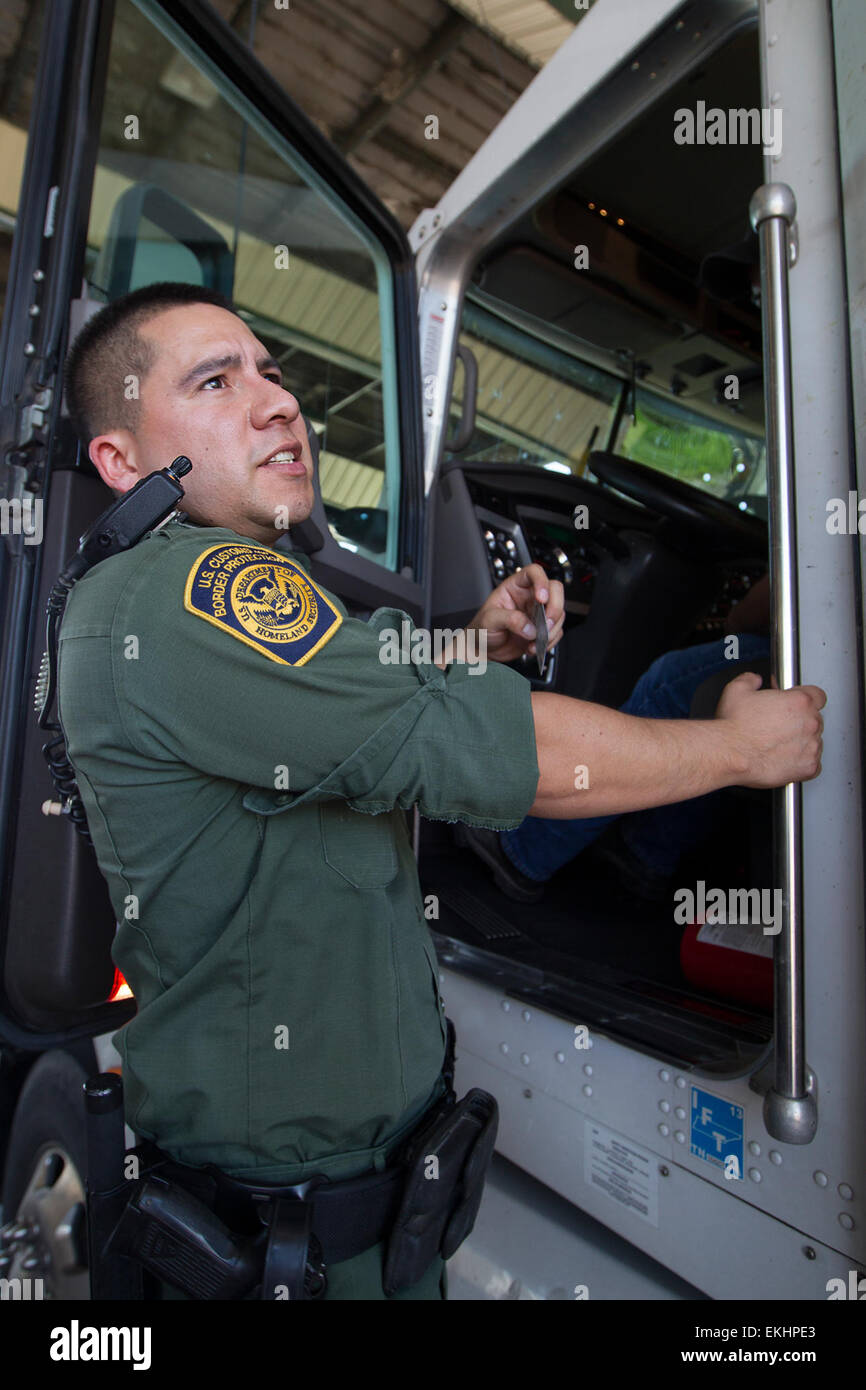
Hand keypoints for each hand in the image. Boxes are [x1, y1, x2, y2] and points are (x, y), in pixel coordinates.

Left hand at [466, 564, 564, 665]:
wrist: (482, 650)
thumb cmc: (481, 629)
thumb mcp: (489, 620)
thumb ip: (509, 620)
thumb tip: (529, 627)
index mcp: (514, 587)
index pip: (534, 573)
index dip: (541, 581)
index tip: (541, 598)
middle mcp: (529, 597)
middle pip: (554, 590)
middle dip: (554, 608)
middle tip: (546, 624)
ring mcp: (537, 613)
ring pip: (558, 613)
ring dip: (551, 630)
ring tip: (533, 641)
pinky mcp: (541, 629)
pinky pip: (556, 631)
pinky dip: (549, 641)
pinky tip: (533, 646)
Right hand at [715, 671, 824, 787]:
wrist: (729, 753)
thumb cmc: (734, 726)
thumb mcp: (737, 690)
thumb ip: (750, 679)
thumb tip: (754, 680)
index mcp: (799, 701)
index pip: (818, 696)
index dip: (805, 699)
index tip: (797, 704)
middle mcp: (809, 723)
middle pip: (815, 719)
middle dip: (800, 721)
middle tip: (780, 725)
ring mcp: (811, 746)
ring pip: (815, 741)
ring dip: (802, 741)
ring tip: (780, 744)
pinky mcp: (807, 767)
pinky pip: (814, 764)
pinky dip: (803, 762)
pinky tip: (787, 758)